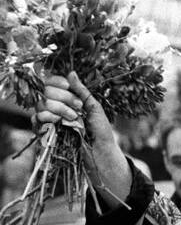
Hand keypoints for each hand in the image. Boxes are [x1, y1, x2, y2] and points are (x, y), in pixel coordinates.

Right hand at [34, 73, 130, 198]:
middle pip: (46, 92)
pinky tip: (59, 123)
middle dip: (63, 99)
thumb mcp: (94, 108)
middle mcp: (55, 105)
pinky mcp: (46, 131)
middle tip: (78, 109)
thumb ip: (82, 91)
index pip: (51, 82)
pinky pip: (36, 119)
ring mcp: (49, 118)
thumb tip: (71, 72)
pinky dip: (46, 119)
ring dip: (59, 110)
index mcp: (66, 98)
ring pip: (41, 104)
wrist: (101, 152)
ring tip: (74, 120)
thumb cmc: (100, 130)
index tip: (71, 90)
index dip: (58, 84)